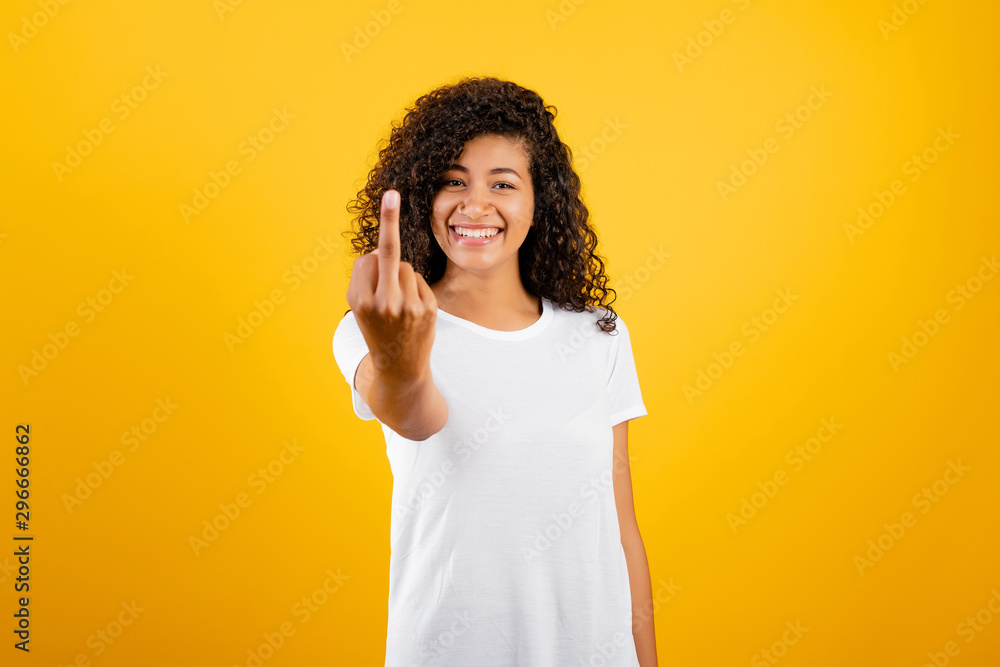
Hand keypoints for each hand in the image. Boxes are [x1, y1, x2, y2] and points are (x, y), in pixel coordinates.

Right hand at [346, 189, 437, 383]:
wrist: (399, 368)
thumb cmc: (377, 330)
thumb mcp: (361, 308)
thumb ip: (366, 278)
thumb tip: (381, 248)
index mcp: (360, 300)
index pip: (367, 260)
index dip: (370, 262)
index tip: (382, 208)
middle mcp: (383, 302)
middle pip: (387, 252)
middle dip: (389, 221)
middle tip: (391, 194)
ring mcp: (407, 305)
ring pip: (405, 266)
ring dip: (401, 276)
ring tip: (397, 304)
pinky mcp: (427, 307)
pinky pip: (419, 279)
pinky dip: (414, 288)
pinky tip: (411, 310)